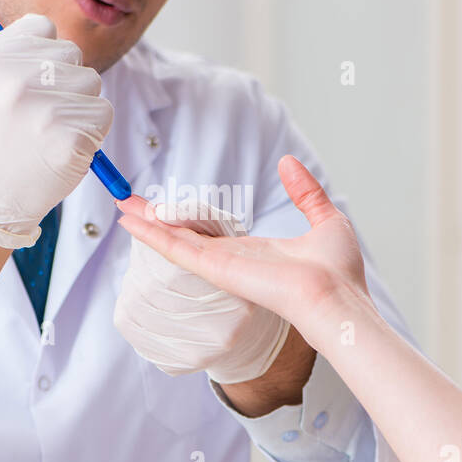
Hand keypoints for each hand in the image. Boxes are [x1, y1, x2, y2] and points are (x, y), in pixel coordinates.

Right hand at [0, 0, 113, 248]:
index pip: (41, 26)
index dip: (37, 50)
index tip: (23, 77)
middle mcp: (16, 83)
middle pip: (70, 52)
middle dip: (60, 76)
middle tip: (36, 107)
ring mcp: (47, 112)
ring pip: (90, 82)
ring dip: (78, 101)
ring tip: (49, 125)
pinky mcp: (72, 140)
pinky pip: (102, 112)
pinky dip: (92, 127)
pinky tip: (65, 140)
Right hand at [115, 156, 373, 349]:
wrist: (337, 298)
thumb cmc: (338, 273)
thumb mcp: (325, 219)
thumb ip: (305, 193)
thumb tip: (288, 163)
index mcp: (255, 252)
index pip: (211, 233)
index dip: (187, 218)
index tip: (168, 206)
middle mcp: (233, 260)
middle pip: (185, 235)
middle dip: (157, 218)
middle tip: (129, 202)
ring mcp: (222, 266)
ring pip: (175, 241)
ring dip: (147, 223)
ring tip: (122, 207)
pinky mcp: (217, 269)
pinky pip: (177, 249)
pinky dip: (152, 234)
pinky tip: (132, 223)